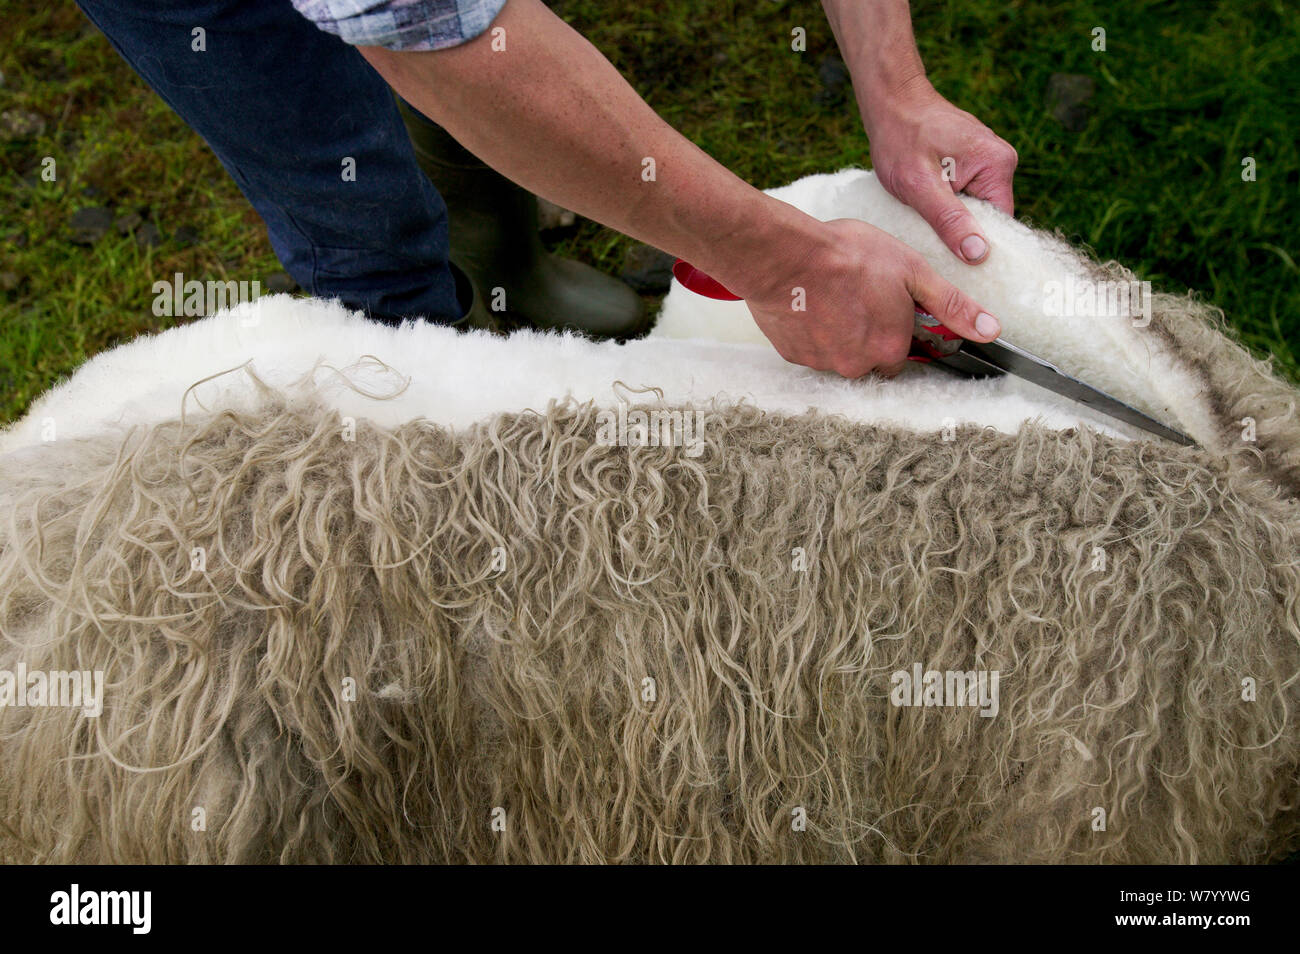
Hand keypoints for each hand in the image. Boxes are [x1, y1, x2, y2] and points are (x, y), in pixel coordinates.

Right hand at [743, 217, 1000, 377]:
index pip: (899, 355)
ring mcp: (823, 363)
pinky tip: (809, 304)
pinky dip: (810, 332)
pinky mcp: (793, 356)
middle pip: (868, 360)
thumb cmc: (850, 257)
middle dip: (865, 336)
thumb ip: (952, 304)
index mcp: (890, 347)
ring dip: (838, 334)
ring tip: (830, 297)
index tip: (882, 306)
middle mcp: (858, 365)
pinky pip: (809, 350)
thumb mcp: (913, 271)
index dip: (893, 329)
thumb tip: (991, 330)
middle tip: (855, 298)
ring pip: (838, 356)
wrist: (786, 256)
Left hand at [864, 83, 1017, 264]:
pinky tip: (926, 207)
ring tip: (924, 221)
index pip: (1000, 224)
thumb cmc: (900, 137)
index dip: (979, 247)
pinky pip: (965, 195)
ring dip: (951, 219)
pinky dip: (946, 205)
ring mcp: (986, 160)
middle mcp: (1000, 161)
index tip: (953, 263)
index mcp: (998, 165)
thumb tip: (979, 254)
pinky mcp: (970, 161)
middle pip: (988, 218)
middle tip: (931, 242)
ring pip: (974, 208)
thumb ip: (949, 220)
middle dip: (961, 232)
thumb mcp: (919, 185)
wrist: (890, 100)